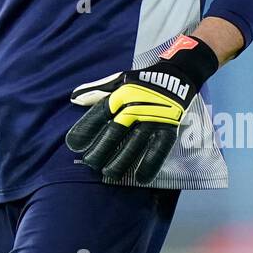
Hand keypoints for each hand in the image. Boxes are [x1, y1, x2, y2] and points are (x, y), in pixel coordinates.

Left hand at [65, 34, 218, 183]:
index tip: (74, 145)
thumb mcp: (118, 81)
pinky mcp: (168, 127)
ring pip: (135, 143)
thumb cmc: (143, 81)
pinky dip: (151, 163)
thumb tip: (74, 99)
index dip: (86, 129)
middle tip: (90, 163)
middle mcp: (136, 106)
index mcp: (121, 95)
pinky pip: (159, 148)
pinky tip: (141, 177)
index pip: (100, 114)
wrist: (178, 75)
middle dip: (101, 149)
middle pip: (115, 131)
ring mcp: (153, 118)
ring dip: (122, 160)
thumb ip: (96, 91)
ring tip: (109, 173)